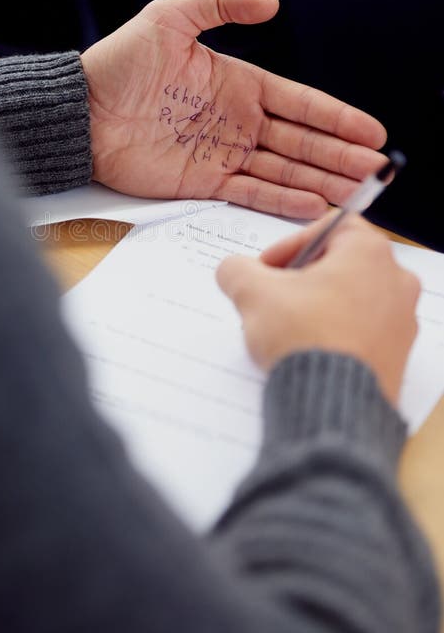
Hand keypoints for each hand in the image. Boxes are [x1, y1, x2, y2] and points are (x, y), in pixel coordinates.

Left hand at [81, 0, 386, 218]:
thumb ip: (218, 4)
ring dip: (320, 180)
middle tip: (375, 170)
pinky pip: (250, 192)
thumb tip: (268, 2)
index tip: (369, 130)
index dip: (335, 117)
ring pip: (283, 170)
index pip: (299, 102)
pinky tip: (311, 205)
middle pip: (301, 141)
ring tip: (355, 192)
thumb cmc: (119, 63)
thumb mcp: (168, 18)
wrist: (81, 113)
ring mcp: (223, 153)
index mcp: (238, 83)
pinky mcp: (202, 182)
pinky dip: (280, 200)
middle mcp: (237, 121)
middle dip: (339, 154)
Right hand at [216, 216, 419, 403]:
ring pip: (350, 298)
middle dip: (301, 278)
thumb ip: (237, 270)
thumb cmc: (305, 339)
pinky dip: (333, 332)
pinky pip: (361, 331)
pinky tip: (306, 349)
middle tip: (273, 296)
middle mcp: (395, 281)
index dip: (292, 244)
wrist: (331, 405)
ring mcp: (401, 320)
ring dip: (316, 305)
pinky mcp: (396, 354)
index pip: (330, 227)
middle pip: (341, 264)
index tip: (268, 267)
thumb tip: (232, 270)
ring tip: (286, 326)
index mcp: (370, 253)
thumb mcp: (253, 293)